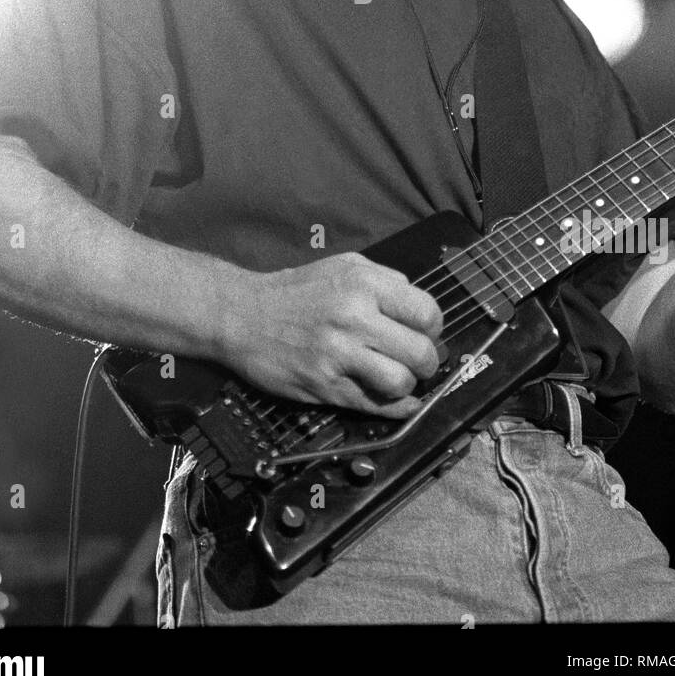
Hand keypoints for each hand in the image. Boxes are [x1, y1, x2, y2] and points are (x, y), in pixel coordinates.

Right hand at [221, 251, 443, 417]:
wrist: (242, 315)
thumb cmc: (295, 291)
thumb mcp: (342, 266)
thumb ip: (384, 281)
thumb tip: (418, 310)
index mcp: (364, 284)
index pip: (427, 313)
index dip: (433, 329)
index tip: (426, 334)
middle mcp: (354, 316)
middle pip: (420, 352)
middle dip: (427, 362)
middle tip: (418, 363)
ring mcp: (338, 353)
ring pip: (401, 383)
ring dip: (407, 386)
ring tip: (398, 379)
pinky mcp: (324, 384)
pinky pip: (374, 405)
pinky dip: (393, 409)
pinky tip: (395, 402)